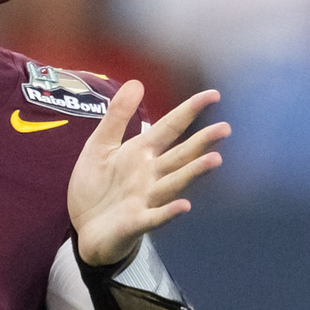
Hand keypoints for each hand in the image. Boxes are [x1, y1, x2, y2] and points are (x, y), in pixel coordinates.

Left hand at [68, 82, 227, 267]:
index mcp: (142, 153)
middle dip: (201, 142)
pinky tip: (184, 206)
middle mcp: (151, 174)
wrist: (83, 228)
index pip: (170, 128)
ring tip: (215, 160)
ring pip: (173, 183)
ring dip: (192, 172)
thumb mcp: (100, 146)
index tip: (213, 94)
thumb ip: (117, 117)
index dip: (189, 111)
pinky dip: (168, 212)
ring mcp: (146, 199)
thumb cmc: (96, 186)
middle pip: (180, 155)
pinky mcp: (135, 222)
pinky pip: (154, 217)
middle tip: (225, 128)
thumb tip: (136, 82)